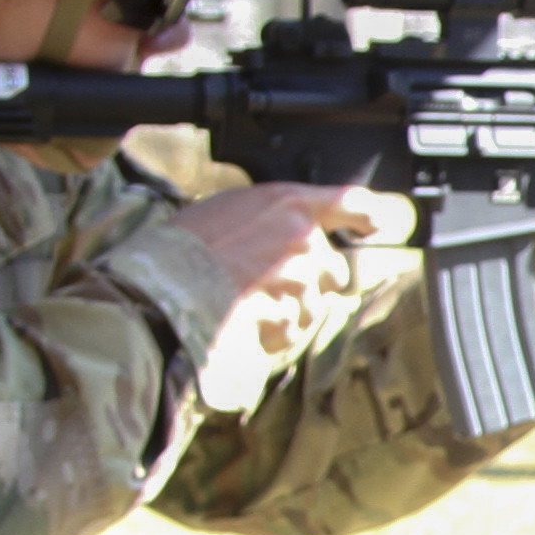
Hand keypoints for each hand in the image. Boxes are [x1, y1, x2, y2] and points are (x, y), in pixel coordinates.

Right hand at [166, 181, 402, 371]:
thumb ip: (272, 217)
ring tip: (246, 304)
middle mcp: (302, 236)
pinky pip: (293, 329)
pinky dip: (274, 333)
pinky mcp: (288, 312)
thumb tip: (290, 228)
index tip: (373, 224)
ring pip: (314, 304)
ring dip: (290, 311)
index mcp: (288, 202)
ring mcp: (298, 276)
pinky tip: (244, 322)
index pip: (348, 201)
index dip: (366, 214)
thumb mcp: (231, 208)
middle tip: (269, 285)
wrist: (161, 280)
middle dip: (311, 283)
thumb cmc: (184, 244)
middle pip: (333, 268)